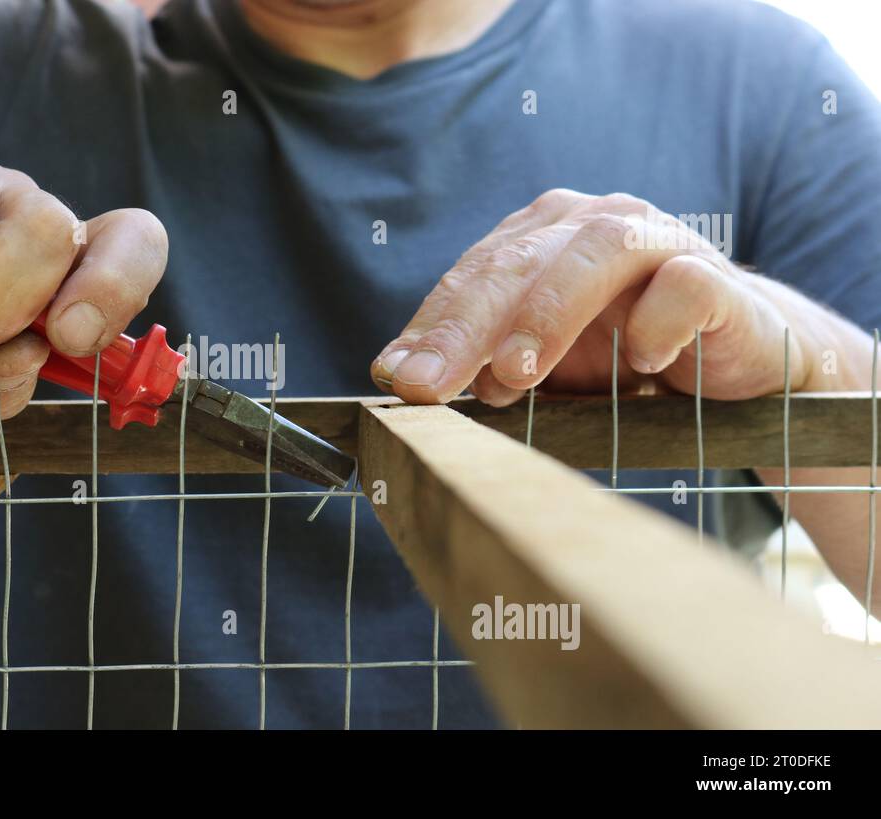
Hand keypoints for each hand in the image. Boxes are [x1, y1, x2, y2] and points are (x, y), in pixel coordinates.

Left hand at [371, 189, 804, 405]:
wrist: (733, 366)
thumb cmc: (624, 361)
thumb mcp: (543, 368)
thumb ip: (482, 366)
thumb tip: (409, 382)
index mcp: (540, 238)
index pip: (471, 278)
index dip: (429, 327)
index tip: (392, 378)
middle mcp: (591, 224)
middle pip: (516, 264)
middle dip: (464, 328)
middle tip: (426, 383)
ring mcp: (654, 241)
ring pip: (592, 256)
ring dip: (547, 315)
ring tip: (513, 375)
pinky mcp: (714, 276)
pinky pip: (682, 285)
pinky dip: (657, 321)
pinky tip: (641, 362)